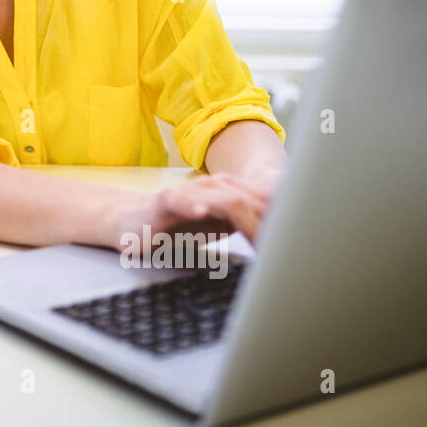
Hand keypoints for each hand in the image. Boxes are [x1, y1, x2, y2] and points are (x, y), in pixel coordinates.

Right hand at [99, 169, 278, 251]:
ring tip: (257, 231)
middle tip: (284, 239)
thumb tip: (277, 234)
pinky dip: (193, 205)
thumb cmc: (173, 227)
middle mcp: (211, 187)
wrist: (130, 222)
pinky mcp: (164, 201)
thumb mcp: (215, 227)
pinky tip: (204, 212)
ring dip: (240, 214)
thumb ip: (243, 224)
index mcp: (227, 193)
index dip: (280, 216)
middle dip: (267, 218)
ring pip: (220, 198)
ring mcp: (188, 193)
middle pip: (247, 198)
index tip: (296, 234)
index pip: (260, 200)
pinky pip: (180, 200)